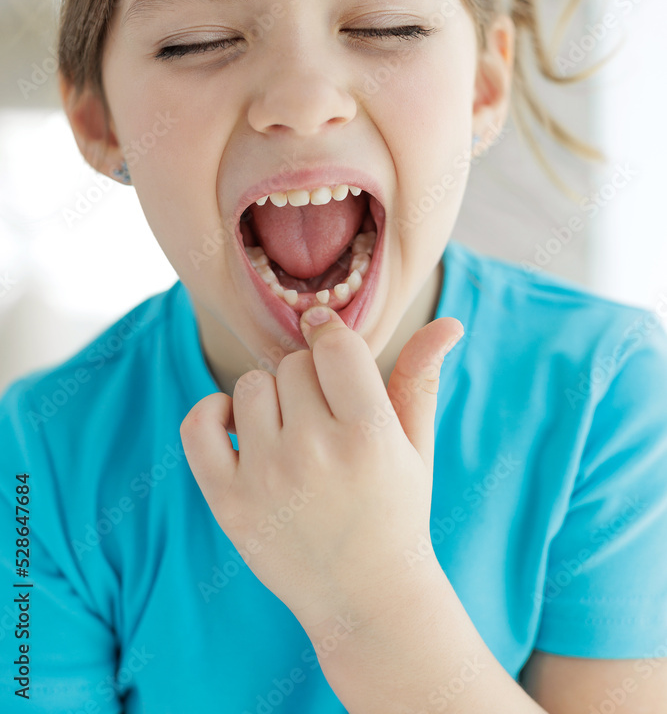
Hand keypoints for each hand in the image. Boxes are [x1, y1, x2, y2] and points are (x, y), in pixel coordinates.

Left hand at [180, 304, 463, 635]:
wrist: (365, 600)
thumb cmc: (396, 512)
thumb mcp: (417, 446)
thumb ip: (422, 378)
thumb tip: (449, 320)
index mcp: (370, 435)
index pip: (335, 344)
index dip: (331, 337)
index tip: (331, 345)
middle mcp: (315, 452)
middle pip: (292, 365)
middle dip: (308, 380)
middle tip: (325, 418)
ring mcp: (267, 477)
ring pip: (250, 386)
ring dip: (268, 399)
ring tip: (291, 432)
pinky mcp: (228, 502)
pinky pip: (200, 424)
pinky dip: (214, 414)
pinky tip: (241, 430)